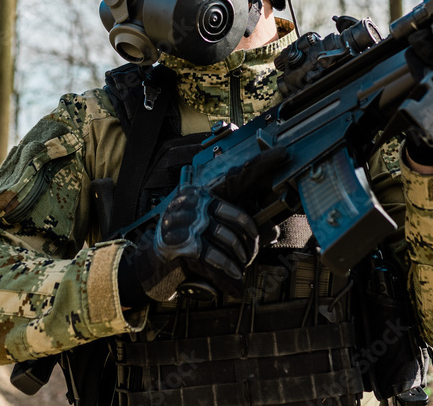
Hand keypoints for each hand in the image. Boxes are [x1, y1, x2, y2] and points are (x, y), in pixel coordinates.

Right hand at [118, 147, 286, 304]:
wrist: (149, 265)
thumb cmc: (185, 244)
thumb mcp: (210, 230)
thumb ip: (239, 227)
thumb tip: (272, 230)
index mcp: (202, 193)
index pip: (236, 176)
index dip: (260, 165)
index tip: (282, 154)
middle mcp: (194, 201)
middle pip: (238, 216)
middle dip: (251, 239)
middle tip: (253, 253)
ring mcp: (188, 221)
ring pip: (230, 238)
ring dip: (241, 258)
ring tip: (240, 266)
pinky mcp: (184, 243)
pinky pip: (217, 256)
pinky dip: (230, 270)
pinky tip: (235, 277)